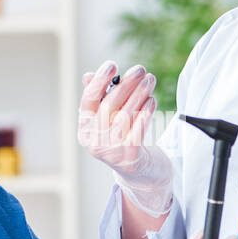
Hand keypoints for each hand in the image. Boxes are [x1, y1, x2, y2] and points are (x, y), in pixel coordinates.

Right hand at [78, 60, 172, 214]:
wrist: (141, 174)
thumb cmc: (123, 139)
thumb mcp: (109, 121)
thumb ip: (100, 99)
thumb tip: (89, 76)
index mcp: (85, 130)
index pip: (88, 101)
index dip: (99, 81)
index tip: (112, 64)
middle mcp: (94, 142)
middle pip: (109, 106)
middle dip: (125, 84)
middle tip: (140, 69)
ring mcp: (111, 151)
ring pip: (125, 115)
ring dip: (139, 94)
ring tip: (150, 80)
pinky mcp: (130, 157)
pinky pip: (138, 128)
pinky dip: (145, 111)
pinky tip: (152, 100)